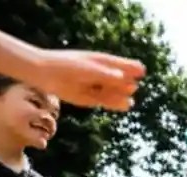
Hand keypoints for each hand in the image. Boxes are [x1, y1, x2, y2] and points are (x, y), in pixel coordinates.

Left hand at [29, 49, 145, 111]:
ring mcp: (97, 86)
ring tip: (129, 101)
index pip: (125, 64)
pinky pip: (107, 101)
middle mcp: (103, 74)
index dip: (134, 68)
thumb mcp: (88, 68)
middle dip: (127, 84)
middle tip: (129, 87)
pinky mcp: (90, 98)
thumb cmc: (67, 66)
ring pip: (116, 92)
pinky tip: (125, 105)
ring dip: (122, 95)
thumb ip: (106, 74)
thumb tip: (124, 79)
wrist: (45, 74)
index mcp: (104, 61)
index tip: (141, 71)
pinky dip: (115, 103)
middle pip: (123, 80)